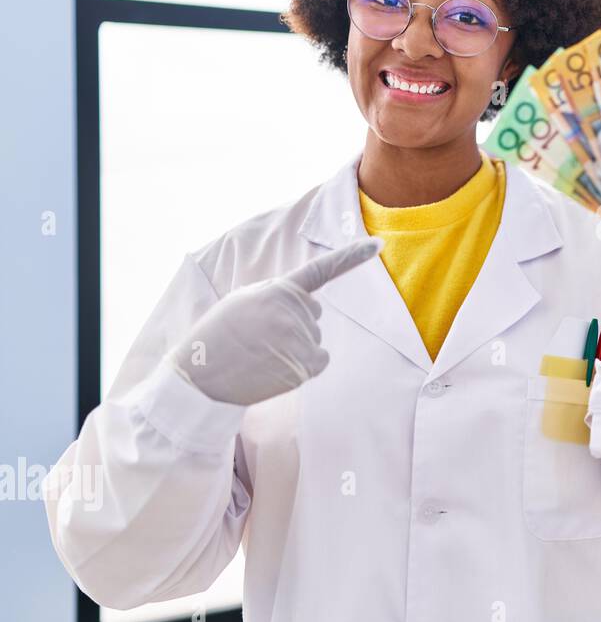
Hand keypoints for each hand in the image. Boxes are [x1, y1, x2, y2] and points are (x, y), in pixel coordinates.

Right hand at [168, 237, 382, 404]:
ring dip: (294, 345)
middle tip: (258, 335)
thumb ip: (275, 293)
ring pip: (314, 337)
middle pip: (313, 312)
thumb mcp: (243, 300)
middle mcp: (294, 310)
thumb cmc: (220, 336)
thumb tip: (306, 300)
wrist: (201, 376)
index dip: (352, 256)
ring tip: (260, 353)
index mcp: (278, 289)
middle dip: (293, 321)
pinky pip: (321, 358)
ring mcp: (301, 338)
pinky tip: (278, 366)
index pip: (322, 269)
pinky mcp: (305, 364)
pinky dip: (306, 363)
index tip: (378, 244)